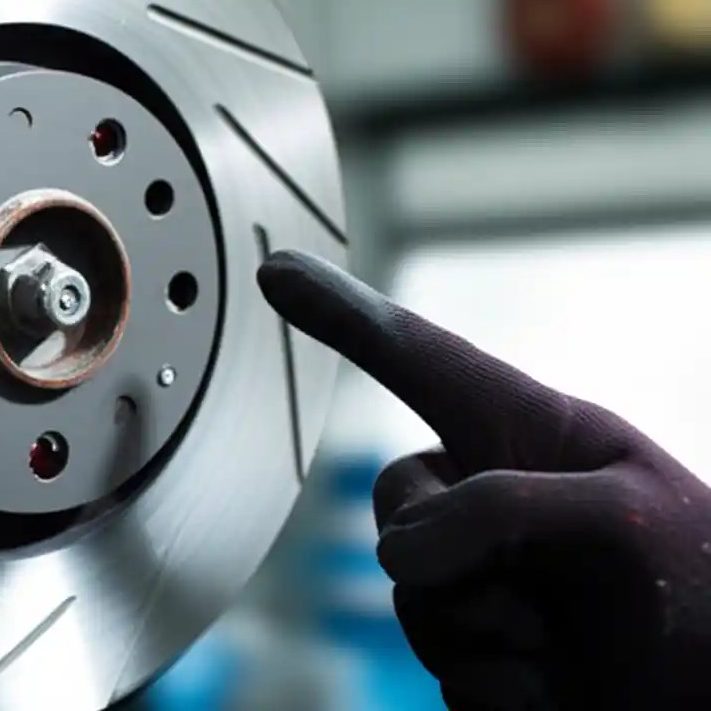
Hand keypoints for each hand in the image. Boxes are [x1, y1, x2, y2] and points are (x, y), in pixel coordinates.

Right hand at [258, 251, 710, 709]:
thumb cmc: (707, 588)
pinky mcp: (480, 651)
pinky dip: (494, 689)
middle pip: (393, 504)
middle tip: (537, 596)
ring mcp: (483, 577)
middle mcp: (492, 496)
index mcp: (529, 434)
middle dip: (450, 560)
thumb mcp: (624, 518)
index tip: (273, 271)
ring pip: (405, 598)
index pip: (415, 358)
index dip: (339, 314)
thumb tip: (401, 555)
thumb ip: (501, 506)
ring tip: (560, 649)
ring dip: (480, 636)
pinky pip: (437, 668)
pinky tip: (554, 689)